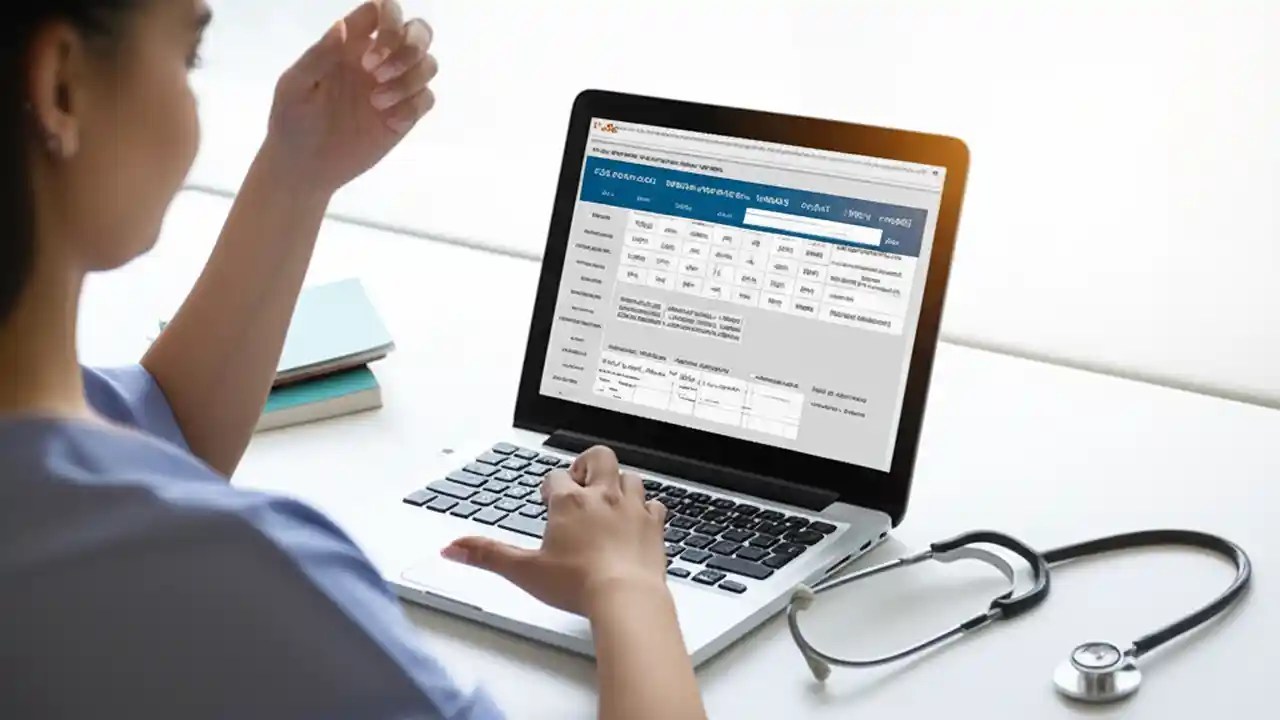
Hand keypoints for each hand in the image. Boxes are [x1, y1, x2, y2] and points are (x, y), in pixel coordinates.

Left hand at [264, 0, 436, 194]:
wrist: (304, 167)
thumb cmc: (292, 121)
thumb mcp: (295, 86)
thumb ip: (319, 54)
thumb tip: (342, 25)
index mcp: (350, 44)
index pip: (383, 10)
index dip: (388, 22)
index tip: (369, 57)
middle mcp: (378, 59)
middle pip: (418, 30)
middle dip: (410, 46)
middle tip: (378, 75)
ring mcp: (394, 86)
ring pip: (428, 63)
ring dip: (410, 79)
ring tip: (377, 103)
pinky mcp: (405, 115)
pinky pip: (427, 98)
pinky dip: (413, 106)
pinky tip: (389, 122)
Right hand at [442, 446, 670, 616]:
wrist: (626, 597)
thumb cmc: (578, 584)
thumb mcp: (524, 570)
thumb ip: (488, 555)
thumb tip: (454, 548)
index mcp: (570, 502)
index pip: (555, 478)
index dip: (549, 488)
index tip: (548, 502)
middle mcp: (603, 497)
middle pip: (598, 457)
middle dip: (588, 465)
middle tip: (580, 483)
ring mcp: (632, 508)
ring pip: (630, 476)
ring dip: (619, 483)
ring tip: (608, 500)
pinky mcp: (654, 525)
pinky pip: (654, 504)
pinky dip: (646, 508)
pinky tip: (638, 520)